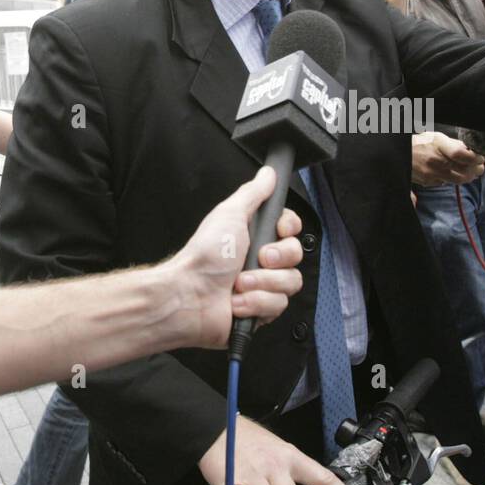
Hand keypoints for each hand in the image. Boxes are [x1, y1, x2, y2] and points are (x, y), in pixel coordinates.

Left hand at [168, 166, 304, 348]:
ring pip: (290, 283)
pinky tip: (236, 301)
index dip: (289, 230)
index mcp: (255, 236)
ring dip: (263, 283)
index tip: (278, 229)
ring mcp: (262, 286)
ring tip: (239, 283)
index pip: (292, 229)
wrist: (188, 297)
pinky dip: (256, 303)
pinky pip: (278, 305)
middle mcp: (261, 260)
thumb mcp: (229, 215)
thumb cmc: (203, 256)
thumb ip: (253, 193)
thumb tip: (268, 174)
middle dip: (277, 258)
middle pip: (296, 255)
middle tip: (257, 258)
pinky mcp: (260, 311)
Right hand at [410, 132, 484, 186]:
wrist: (397, 155)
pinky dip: (455, 179)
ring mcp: (432, 173)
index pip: (462, 154)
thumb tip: (468, 150)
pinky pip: (447, 183)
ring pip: (458, 179)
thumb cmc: (418, 143)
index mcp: (438, 145)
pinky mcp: (429, 182)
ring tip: (472, 172)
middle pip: (464, 170)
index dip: (475, 157)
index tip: (480, 157)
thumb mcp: (436, 137)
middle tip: (480, 166)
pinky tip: (457, 175)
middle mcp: (435, 161)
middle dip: (476, 169)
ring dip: (469, 176)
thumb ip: (453, 144)